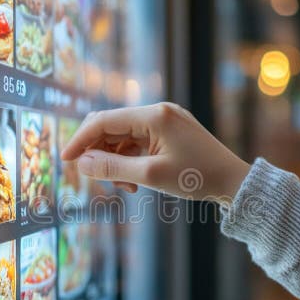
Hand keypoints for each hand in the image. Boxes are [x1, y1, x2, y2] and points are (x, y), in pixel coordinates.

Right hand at [61, 102, 250, 201]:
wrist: (234, 182)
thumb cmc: (197, 179)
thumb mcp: (151, 176)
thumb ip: (113, 168)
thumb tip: (82, 163)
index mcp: (153, 115)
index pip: (103, 121)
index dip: (80, 140)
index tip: (65, 160)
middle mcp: (157, 111)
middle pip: (111, 126)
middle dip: (97, 152)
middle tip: (91, 177)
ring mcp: (164, 121)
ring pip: (123, 137)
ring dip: (114, 161)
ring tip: (123, 188)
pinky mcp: (169, 132)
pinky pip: (138, 142)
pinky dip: (129, 161)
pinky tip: (133, 182)